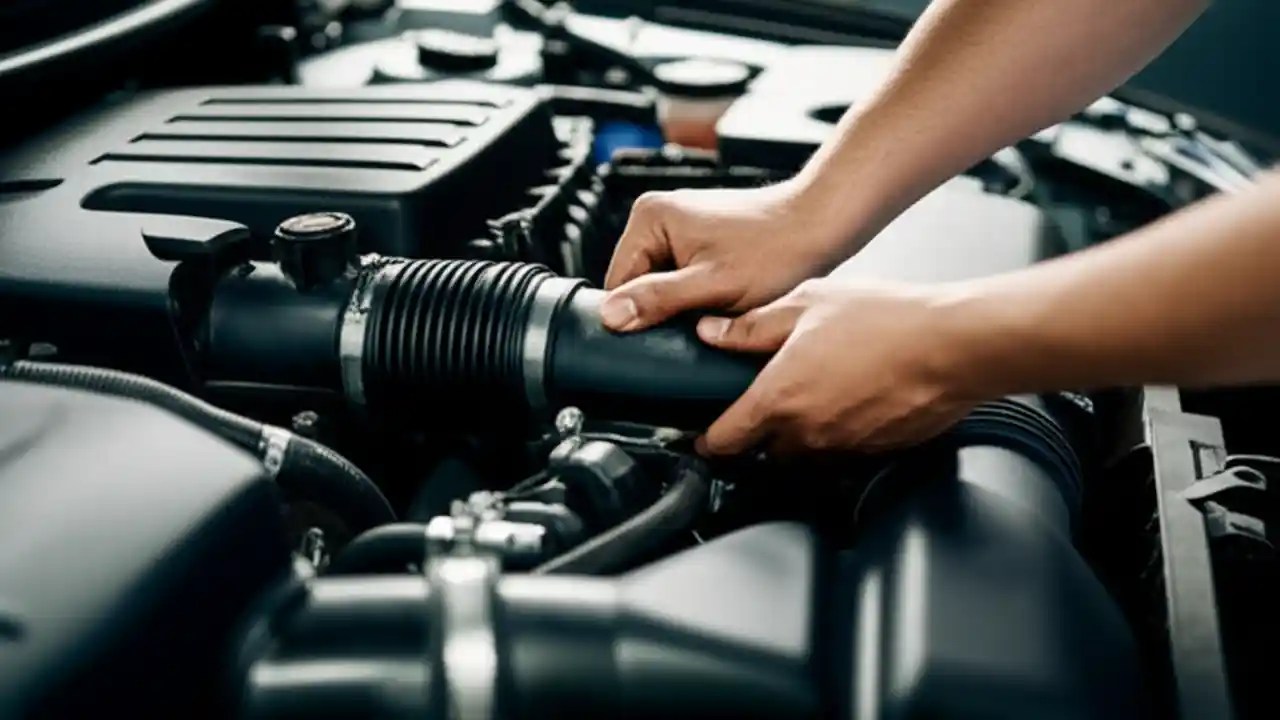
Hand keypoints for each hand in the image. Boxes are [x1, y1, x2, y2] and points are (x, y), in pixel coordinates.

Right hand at [600, 181, 853, 331]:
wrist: (820, 226)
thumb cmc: (777, 250)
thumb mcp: (712, 286)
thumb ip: (658, 299)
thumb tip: (610, 316)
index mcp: (649, 217)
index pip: (618, 284)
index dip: (640, 315)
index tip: (670, 332)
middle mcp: (657, 214)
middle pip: (638, 284)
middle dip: (665, 308)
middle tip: (703, 318)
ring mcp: (678, 225)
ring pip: (661, 285)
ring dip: (683, 303)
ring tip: (717, 305)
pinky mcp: (697, 237)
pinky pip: (680, 277)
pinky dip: (697, 294)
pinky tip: (722, 297)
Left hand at [694, 278, 980, 455]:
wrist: (953, 346)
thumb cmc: (886, 319)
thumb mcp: (806, 304)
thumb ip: (752, 326)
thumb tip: (711, 333)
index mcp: (779, 398)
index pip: (725, 441)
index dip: (709, 442)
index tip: (705, 437)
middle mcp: (806, 433)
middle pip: (764, 453)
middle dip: (759, 435)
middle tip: (767, 403)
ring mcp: (843, 447)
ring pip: (804, 455)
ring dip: (800, 436)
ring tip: (816, 395)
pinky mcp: (874, 451)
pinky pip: (842, 451)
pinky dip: (838, 434)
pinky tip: (852, 399)